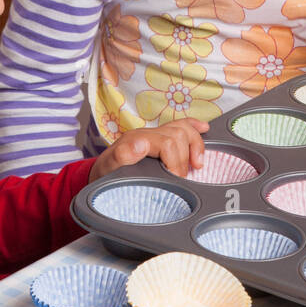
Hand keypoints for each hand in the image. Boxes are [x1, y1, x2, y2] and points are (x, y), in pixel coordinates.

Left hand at [89, 117, 208, 180]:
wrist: (101, 176)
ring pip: (183, 128)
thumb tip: (138, 145)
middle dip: (184, 160)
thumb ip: (121, 157)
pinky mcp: (160, 138)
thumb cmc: (105, 176)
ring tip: (196, 164)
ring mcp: (155, 134)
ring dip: (194, 145)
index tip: (176, 181)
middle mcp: (146, 133)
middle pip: (178, 135)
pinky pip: (181, 125)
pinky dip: (194, 126)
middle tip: (181, 180)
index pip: (168, 143)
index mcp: (135, 139)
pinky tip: (204, 129)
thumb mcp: (107, 170)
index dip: (176, 163)